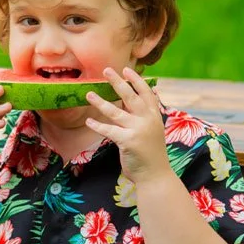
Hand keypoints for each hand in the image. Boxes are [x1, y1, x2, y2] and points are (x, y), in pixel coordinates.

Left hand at [85, 67, 170, 182]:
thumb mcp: (151, 130)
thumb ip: (144, 115)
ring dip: (100, 102)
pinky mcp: (128, 141)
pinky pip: (109, 131)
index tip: (126, 69)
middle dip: (118, 82)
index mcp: (154, 116)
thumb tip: (136, 98)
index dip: (136, 81)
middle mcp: (148, 120)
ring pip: (116, 112)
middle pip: (131, 97)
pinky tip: (88, 121)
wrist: (155, 174)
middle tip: (106, 70)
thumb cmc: (150, 152)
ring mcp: (138, 130)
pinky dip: (97, 126)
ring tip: (88, 94)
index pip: (146, 93)